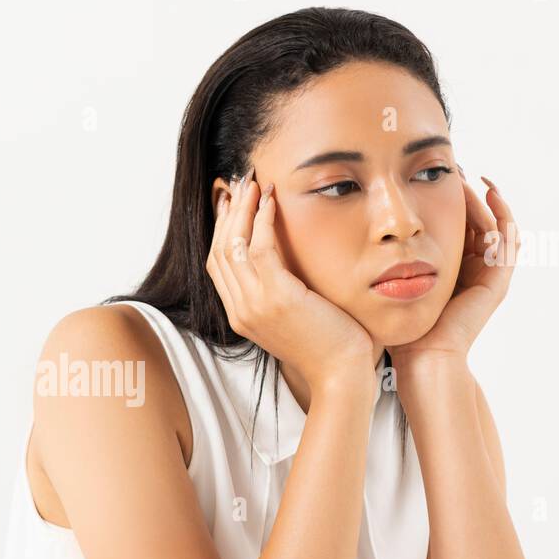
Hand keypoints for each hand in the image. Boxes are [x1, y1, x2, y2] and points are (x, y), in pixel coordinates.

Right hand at [207, 173, 375, 391]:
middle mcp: (240, 310)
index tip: (232, 203)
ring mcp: (254, 305)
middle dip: (228, 213)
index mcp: (240, 316)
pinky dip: (264, 219)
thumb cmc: (328, 347)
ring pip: (234, 245)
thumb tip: (285, 264)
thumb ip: (280, 293)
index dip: (221, 230)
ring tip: (254, 183)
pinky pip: (260, 248)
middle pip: (219, 251)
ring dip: (243, 209)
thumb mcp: (294, 318)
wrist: (340, 375)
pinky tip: (273, 200)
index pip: (218, 265)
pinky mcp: (276, 297)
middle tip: (240, 183)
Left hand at [389, 172, 517, 374]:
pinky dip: (503, 214)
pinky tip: (490, 192)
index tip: (429, 174)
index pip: (453, 224)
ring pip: (493, 224)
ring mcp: (487, 276)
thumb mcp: (388, 279)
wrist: (419, 356)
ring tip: (468, 174)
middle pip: (475, 220)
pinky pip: (508, 240)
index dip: (447, 198)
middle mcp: (470, 271)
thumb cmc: (396, 323)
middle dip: (465, 192)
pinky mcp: (497, 281)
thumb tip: (366, 224)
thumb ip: (384, 256)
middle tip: (452, 166)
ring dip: (482, 198)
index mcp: (448, 269)